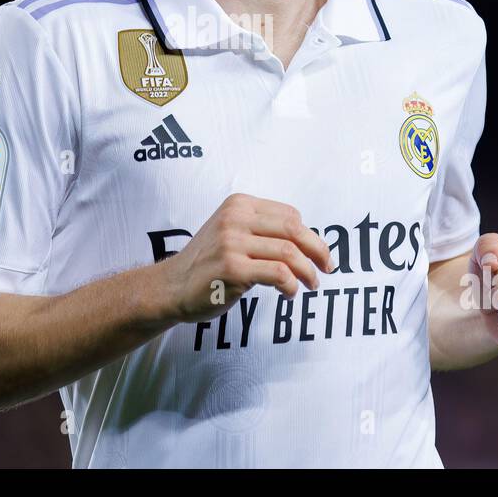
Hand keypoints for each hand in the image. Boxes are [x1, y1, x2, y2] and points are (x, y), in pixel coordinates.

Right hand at [158, 193, 333, 323]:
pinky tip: (289, 292)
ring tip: (311, 284)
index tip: (318, 254)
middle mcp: (235, 218)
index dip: (309, 235)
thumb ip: (260, 229)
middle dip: (317, 250)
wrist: (170, 286)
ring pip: (289, 252)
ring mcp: (232, 242)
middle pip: (293, 229)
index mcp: (238, 204)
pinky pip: (278, 274)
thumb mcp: (230, 232)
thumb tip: (307, 240)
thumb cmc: (206, 263)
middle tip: (327, 268)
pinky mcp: (232, 268)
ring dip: (308, 271)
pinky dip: (291, 284)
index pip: (289, 214)